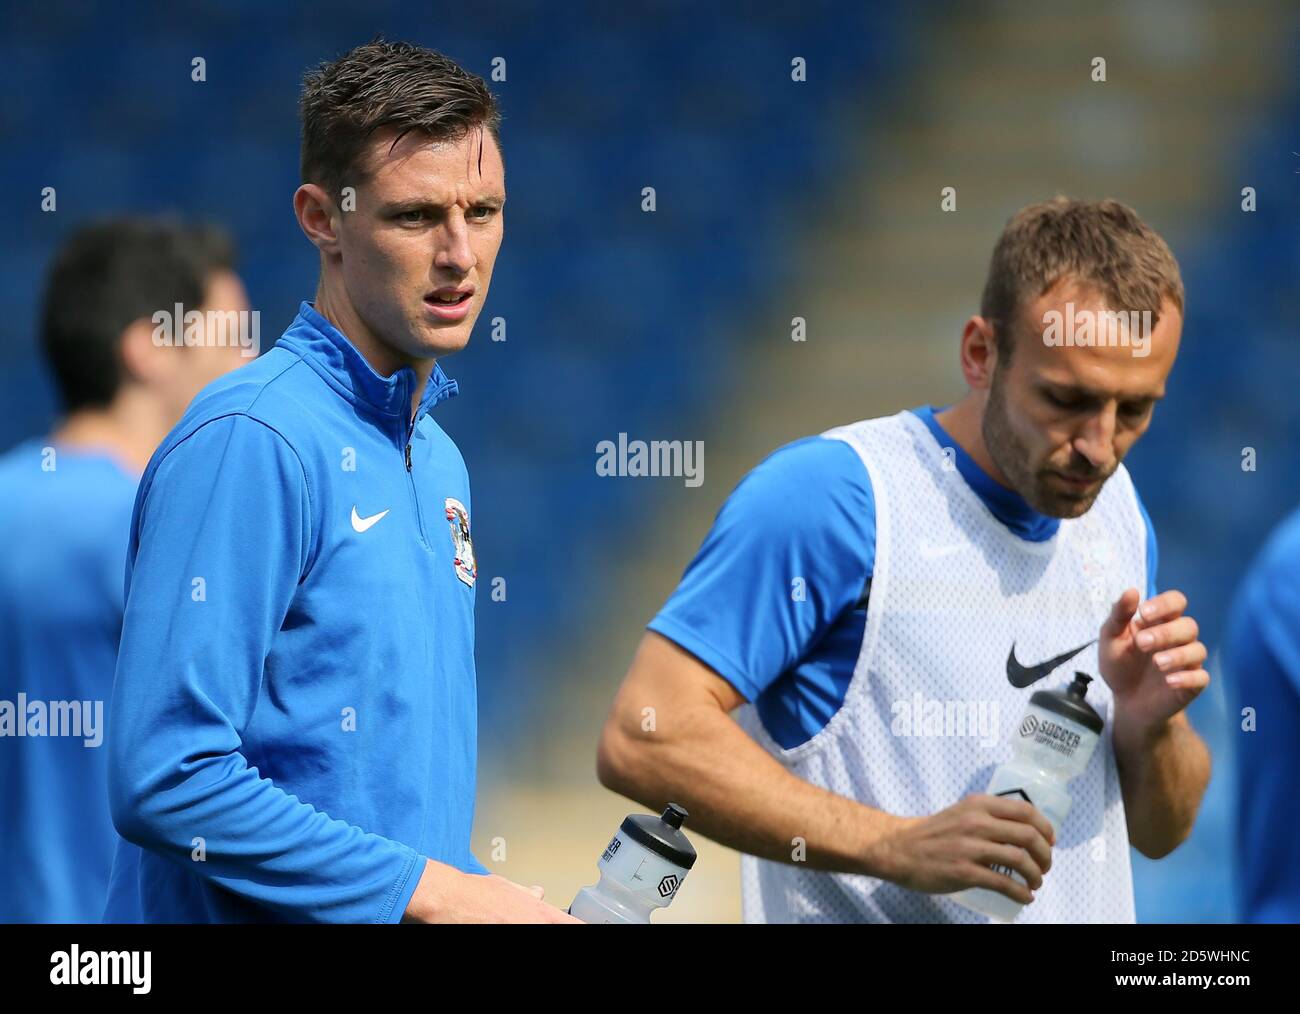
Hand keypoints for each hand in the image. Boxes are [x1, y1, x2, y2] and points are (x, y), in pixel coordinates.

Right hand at [402, 860, 580, 923]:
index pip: (568, 922)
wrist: (449, 897)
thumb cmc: (473, 891)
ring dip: (527, 925)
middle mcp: (532, 921)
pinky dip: (509, 927)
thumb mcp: (505, 886)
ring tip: (505, 919)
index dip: (576, 925)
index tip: (583, 926)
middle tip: (527, 919)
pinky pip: (517, 934)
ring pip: (536, 931)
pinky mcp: (500, 934)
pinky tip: (497, 923)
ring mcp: (518, 929)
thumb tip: (539, 893)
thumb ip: (525, 893)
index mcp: (536, 909)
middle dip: (551, 925)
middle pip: (555, 927)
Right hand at [865, 795, 1054, 904]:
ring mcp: (970, 847)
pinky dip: (1021, 893)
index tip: (1049, 842)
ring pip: (1020, 860)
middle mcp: (977, 822)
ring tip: (1035, 883)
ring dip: (1036, 875)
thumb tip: (1025, 831)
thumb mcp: (962, 812)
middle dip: (1045, 856)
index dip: (1046, 828)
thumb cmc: (933, 833)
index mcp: (979, 805)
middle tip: (1045, 867)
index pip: (1027, 811)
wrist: (899, 848)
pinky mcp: (964, 872)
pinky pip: (1003, 884)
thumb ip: (989, 816)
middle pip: (1028, 836)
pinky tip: (1024, 897)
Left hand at [1098, 588, 1208, 732]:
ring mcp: (1187, 661)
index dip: (1165, 604)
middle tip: (1141, 643)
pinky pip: (1201, 677)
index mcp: (1159, 622)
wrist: (1125, 700)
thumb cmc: (1120, 664)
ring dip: (1178, 654)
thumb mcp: (1110, 639)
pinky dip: (1188, 678)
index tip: (1144, 613)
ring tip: (1157, 663)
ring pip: (1198, 650)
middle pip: (1189, 626)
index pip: (1176, 602)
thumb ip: (1119, 616)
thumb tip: (1132, 591)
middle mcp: (1178, 638)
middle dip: (1166, 633)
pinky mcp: (1192, 684)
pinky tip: (1169, 681)